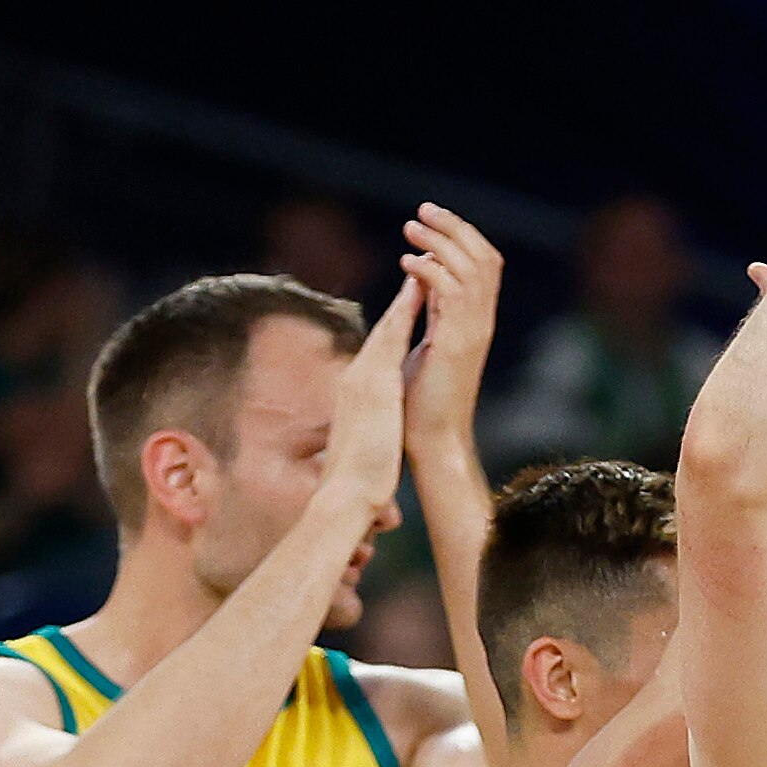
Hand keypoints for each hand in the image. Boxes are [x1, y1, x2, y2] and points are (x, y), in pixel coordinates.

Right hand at [318, 276, 420, 518]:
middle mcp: (357, 380)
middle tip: (416, 271)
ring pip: (386, 328)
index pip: (379, 354)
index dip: (395, 326)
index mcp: (359, 395)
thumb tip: (377, 433)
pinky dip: (403, 313)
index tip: (409, 304)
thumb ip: (371, 429)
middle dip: (399, 303)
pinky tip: (417, 292)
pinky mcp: (372, 385)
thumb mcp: (367, 446)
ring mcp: (362, 379)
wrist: (345, 497)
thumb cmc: (358, 482)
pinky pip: (390, 340)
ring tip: (421, 269)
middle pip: (381, 333)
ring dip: (403, 297)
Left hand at [399, 204, 502, 470]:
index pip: (483, 264)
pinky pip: (450, 291)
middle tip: (421, 211)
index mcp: (475, 321)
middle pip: (483, 256)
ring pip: (471, 267)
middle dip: (453, 227)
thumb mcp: (426, 344)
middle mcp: (481, 322)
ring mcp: (473, 332)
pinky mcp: (457, 343)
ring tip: (410, 228)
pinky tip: (407, 262)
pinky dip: (430, 269)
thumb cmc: (422, 404)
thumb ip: (428, 311)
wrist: (432, 442)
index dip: (461, 236)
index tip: (430, 221)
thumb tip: (418, 280)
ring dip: (439, 240)